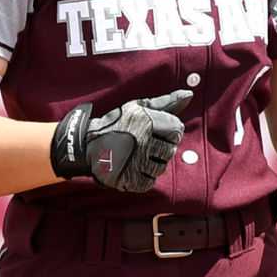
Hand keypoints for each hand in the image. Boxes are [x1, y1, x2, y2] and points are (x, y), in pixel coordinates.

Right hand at [50, 91, 191, 193]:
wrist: (86, 145)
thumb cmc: (116, 124)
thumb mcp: (137, 107)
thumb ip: (165, 103)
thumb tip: (189, 94)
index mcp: (146, 121)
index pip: (177, 130)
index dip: (170, 132)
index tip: (157, 132)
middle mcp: (142, 140)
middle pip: (170, 150)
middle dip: (161, 148)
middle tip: (143, 145)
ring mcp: (135, 161)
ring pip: (161, 167)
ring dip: (153, 164)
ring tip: (137, 156)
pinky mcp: (129, 178)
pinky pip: (150, 182)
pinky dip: (143, 178)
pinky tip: (133, 168)